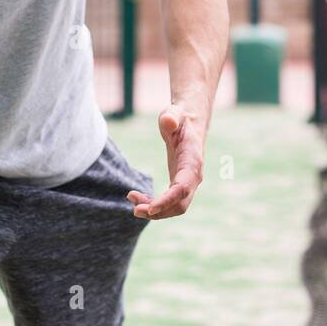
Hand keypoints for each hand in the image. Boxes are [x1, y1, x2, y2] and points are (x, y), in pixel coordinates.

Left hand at [128, 102, 204, 219]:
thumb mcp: (174, 113)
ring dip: (154, 210)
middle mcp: (193, 176)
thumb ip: (171, 117)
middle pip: (181, 204)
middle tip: (135, 210)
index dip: (168, 200)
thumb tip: (168, 121)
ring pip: (174, 207)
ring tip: (132, 199)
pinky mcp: (179, 185)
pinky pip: (169, 202)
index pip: (183, 188)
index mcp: (193, 162)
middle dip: (160, 212)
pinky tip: (137, 197)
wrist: (189, 121)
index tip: (150, 209)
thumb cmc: (179, 117)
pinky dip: (153, 204)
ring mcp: (187, 183)